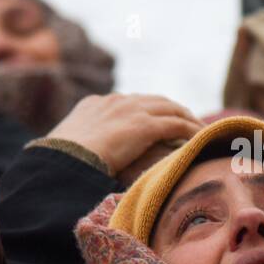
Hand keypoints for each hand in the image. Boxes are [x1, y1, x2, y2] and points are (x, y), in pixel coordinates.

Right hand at [47, 93, 202, 176]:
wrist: (63, 160)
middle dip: (175, 110)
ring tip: (202, 130)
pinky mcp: (144, 126)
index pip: (131, 102)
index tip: (159, 120)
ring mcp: (131, 111)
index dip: (149, 110)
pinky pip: (177, 125)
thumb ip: (82, 146)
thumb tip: (81, 160)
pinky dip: (192, 131)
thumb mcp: (69, 148)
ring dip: (189, 119)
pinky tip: (202, 139)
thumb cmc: (61, 162)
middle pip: (156, 101)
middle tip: (189, 122)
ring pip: (171, 110)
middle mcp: (117, 102)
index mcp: (97, 103)